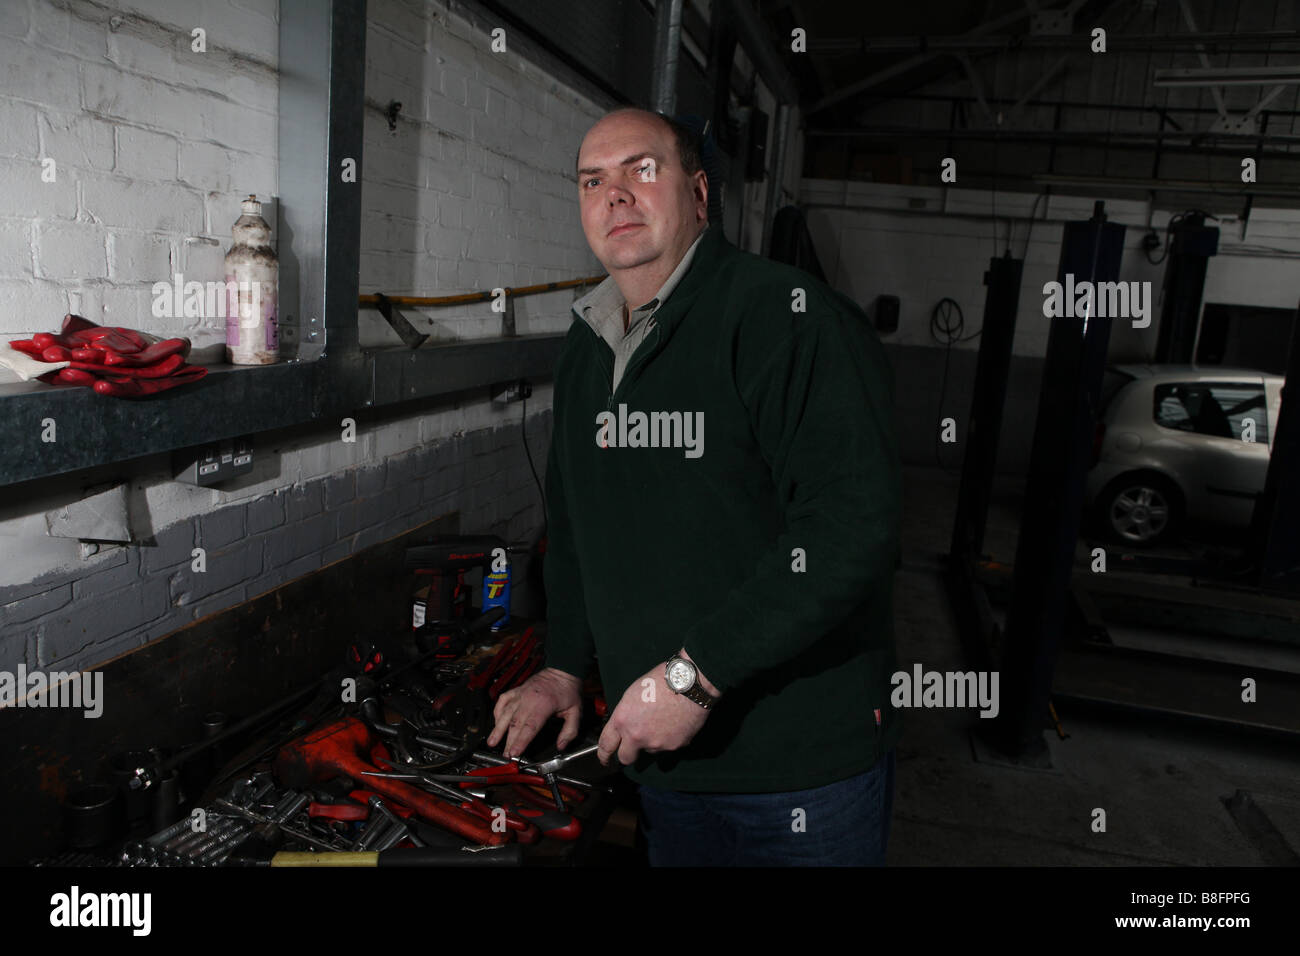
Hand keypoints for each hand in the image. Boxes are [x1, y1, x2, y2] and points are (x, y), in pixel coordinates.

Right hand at [488, 667, 582, 759]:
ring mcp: (521, 694)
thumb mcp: (576, 711)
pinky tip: (496, 722)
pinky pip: (503, 701)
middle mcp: (529, 699)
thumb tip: (561, 746)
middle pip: (515, 724)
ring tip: (492, 742)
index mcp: (544, 705)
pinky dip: (497, 712)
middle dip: (509, 741)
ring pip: (506, 713)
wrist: (562, 670)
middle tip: (505, 755)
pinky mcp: (516, 690)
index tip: (514, 752)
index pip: (530, 727)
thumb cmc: (568, 690)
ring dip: (498, 729)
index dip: (521, 741)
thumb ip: (570, 731)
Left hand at [597, 654, 714, 766]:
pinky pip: (668, 746)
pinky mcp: (673, 746)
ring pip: (650, 750)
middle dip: (628, 753)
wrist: (688, 683)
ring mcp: (656, 743)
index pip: (606, 745)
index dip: (603, 755)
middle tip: (634, 746)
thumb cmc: (660, 681)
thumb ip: (626, 715)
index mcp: (622, 720)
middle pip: (625, 758)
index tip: (604, 758)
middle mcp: (636, 736)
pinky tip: (675, 722)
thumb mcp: (632, 694)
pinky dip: (670, 738)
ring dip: (653, 741)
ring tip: (663, 720)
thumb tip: (626, 726)